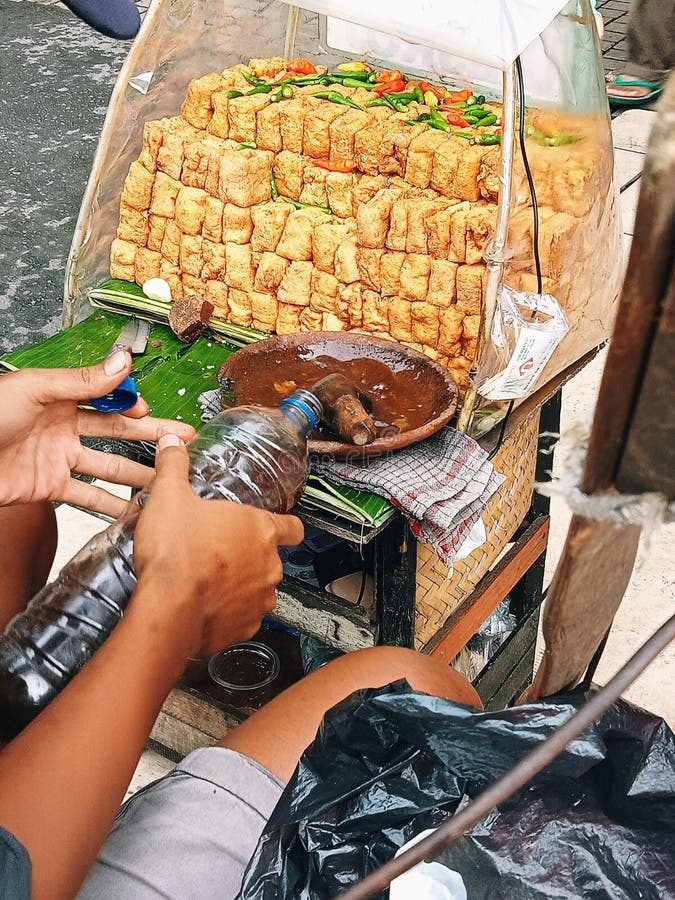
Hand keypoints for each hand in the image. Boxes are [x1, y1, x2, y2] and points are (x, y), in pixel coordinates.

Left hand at [0, 353, 195, 516]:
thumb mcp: (34, 389)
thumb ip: (81, 380)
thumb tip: (123, 362)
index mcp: (60, 397)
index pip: (107, 399)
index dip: (133, 406)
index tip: (151, 412)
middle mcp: (64, 427)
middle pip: (117, 432)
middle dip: (151, 437)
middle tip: (183, 444)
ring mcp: (58, 459)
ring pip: (109, 467)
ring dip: (138, 475)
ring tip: (167, 482)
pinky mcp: (49, 488)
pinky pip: (86, 497)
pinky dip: (110, 506)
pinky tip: (133, 511)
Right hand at [133, 434, 303, 657]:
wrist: (166, 612)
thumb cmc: (175, 557)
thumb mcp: (169, 497)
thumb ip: (173, 467)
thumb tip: (172, 445)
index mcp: (259, 529)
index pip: (293, 526)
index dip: (285, 525)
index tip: (275, 525)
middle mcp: (268, 565)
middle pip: (269, 557)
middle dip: (246, 554)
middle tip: (216, 549)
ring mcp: (260, 599)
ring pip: (257, 589)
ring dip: (239, 585)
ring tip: (207, 578)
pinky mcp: (246, 628)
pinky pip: (242, 617)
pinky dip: (227, 613)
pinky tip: (204, 604)